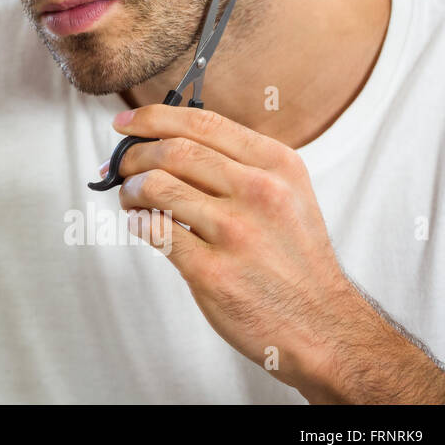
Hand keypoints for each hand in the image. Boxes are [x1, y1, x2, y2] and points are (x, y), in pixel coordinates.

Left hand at [108, 103, 444, 402]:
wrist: (324, 326)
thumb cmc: (294, 259)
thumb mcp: (287, 194)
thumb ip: (236, 163)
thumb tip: (164, 141)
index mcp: (276, 164)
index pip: (201, 122)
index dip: (151, 118)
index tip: (124, 123)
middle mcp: (259, 191)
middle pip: (172, 150)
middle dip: (133, 155)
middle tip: (119, 166)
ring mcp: (236, 232)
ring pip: (156, 186)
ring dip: (130, 190)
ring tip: (131, 199)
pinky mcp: (213, 271)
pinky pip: (154, 230)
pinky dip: (137, 222)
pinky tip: (142, 225)